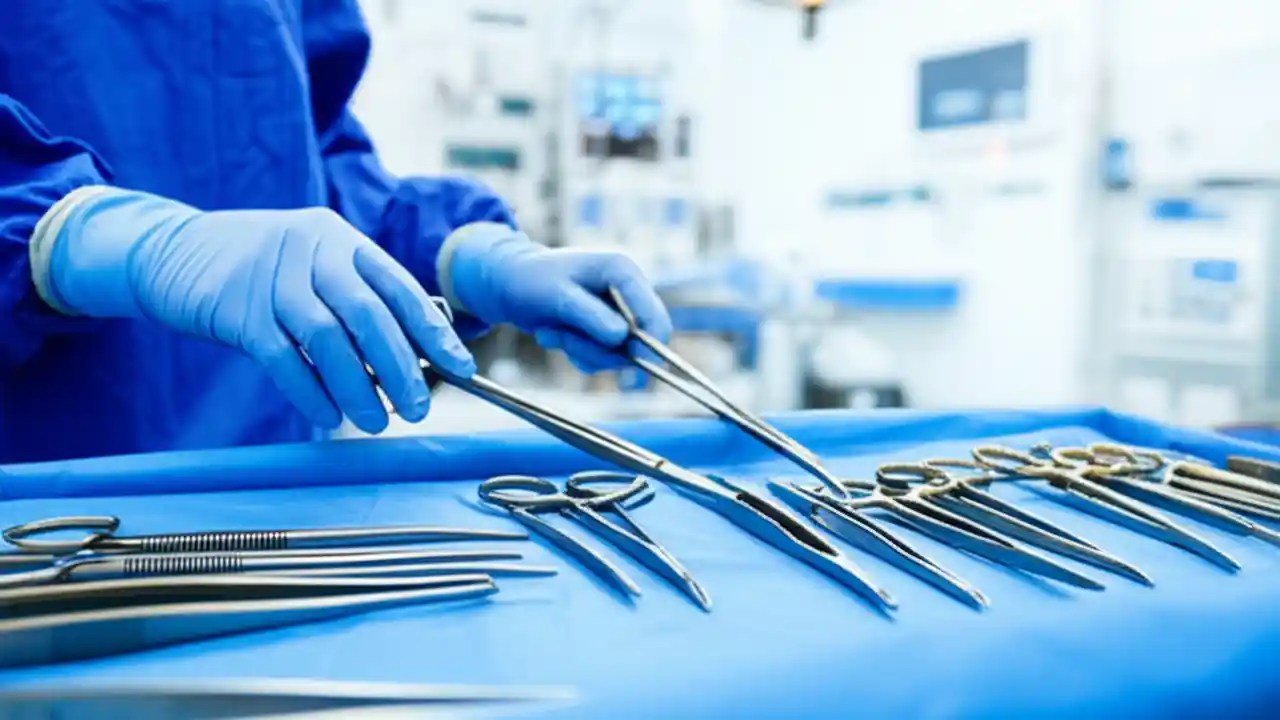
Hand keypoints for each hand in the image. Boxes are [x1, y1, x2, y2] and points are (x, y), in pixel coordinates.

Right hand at [49, 192, 473, 432]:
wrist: (170, 251)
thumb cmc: (258, 270)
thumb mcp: (312, 267)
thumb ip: (356, 299)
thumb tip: (414, 354)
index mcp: (341, 238)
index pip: (400, 287)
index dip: (434, 331)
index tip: (461, 367)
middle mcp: (311, 249)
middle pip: (369, 314)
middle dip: (401, 366)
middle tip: (419, 407)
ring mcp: (271, 278)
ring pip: (328, 340)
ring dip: (358, 388)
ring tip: (376, 422)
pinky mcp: (237, 309)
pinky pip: (283, 360)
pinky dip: (310, 392)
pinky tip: (327, 416)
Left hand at [445, 224, 671, 372]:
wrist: (507, 282)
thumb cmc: (530, 281)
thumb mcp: (557, 297)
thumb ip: (590, 316)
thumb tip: (622, 338)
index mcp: (622, 271)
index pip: (654, 316)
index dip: (649, 344)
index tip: (630, 362)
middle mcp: (626, 291)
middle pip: (639, 341)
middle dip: (598, 348)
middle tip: (562, 339)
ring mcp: (617, 311)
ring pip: (618, 354)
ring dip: (581, 350)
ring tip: (550, 331)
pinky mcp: (605, 328)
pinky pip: (603, 357)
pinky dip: (577, 353)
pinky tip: (553, 334)